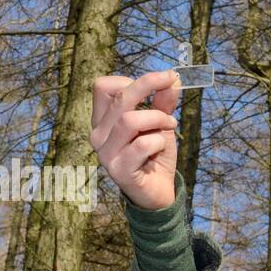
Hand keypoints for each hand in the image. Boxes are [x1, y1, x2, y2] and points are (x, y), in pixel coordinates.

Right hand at [91, 70, 180, 209]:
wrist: (158, 191)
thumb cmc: (155, 155)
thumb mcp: (160, 124)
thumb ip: (163, 102)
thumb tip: (172, 78)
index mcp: (102, 120)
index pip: (104, 86)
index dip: (133, 80)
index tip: (158, 82)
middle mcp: (98, 134)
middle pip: (119, 98)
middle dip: (148, 86)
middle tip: (171, 85)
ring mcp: (105, 153)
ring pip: (130, 120)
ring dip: (157, 118)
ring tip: (171, 125)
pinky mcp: (118, 170)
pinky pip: (141, 145)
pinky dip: (158, 142)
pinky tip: (161, 148)